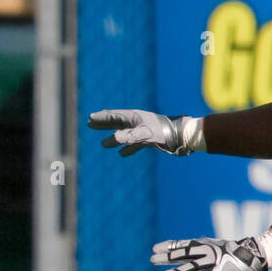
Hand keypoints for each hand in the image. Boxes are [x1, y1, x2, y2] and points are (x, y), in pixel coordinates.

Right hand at [89, 109, 203, 156]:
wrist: (181, 136)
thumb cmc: (163, 132)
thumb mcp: (144, 134)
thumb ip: (128, 136)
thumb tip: (113, 139)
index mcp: (134, 117)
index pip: (114, 117)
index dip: (101, 118)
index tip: (90, 118)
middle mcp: (137, 123)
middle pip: (116, 123)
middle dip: (103, 124)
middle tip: (90, 124)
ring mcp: (143, 132)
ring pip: (124, 134)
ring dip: (113, 138)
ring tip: (103, 143)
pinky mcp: (149, 141)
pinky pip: (134, 145)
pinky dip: (126, 149)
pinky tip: (122, 154)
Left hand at [150, 236, 267, 270]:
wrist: (254, 254)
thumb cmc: (233, 253)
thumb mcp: (214, 250)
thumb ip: (201, 253)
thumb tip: (189, 260)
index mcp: (203, 245)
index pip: (181, 245)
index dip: (168, 246)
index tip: (154, 248)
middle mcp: (205, 251)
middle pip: (182, 255)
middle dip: (166, 258)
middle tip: (151, 259)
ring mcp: (212, 261)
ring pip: (190, 267)